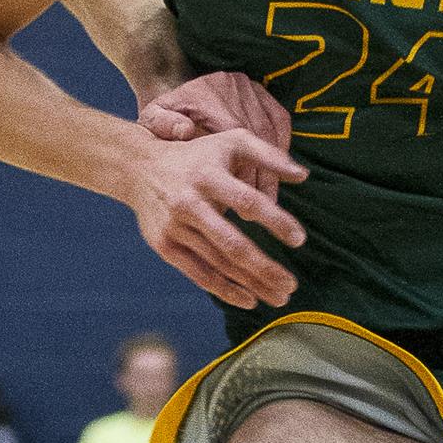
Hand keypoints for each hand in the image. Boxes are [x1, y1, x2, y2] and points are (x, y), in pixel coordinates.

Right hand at [127, 128, 306, 308]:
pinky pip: (198, 273)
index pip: (247, 201)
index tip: (300, 240)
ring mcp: (175, 228)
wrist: (139, 168)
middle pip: (232, 243)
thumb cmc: (198, 155)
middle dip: (264, 268)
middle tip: (292, 286)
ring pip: (218, 263)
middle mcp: (189, 203)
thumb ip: (268, 155)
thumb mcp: (231, 142)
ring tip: (280, 297)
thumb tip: (303, 175)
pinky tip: (250, 300)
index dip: (275, 220)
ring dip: (251, 284)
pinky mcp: (165, 246)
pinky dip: (225, 290)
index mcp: (208, 175)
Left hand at [140, 72, 293, 197]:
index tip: (244, 197)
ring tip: (271, 198)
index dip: (245, 167)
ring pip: (272, 130)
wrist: (174, 82)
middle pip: (259, 134)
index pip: (235, 131)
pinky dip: (282, 148)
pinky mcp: (263, 93)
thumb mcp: (153, 117)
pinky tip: (280, 174)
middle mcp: (233, 87)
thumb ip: (162, 125)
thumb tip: (184, 131)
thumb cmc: (165, 114)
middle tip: (264, 206)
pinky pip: (281, 122)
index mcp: (206, 94)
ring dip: (275, 166)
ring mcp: (250, 89)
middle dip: (264, 173)